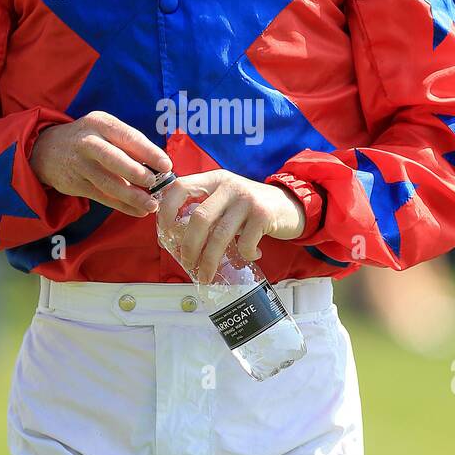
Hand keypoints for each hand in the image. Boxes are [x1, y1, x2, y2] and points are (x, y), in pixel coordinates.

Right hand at [30, 110, 171, 217]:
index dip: (148, 152)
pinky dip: (122, 206)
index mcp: (100, 123)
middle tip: (154, 183)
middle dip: (135, 172)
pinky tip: (138, 211)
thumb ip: (128, 143)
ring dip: (132, 195)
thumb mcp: (104, 129)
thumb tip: (159, 165)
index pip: (128, 136)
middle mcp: (88, 142)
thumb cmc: (89, 138)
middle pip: (113, 159)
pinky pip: (102, 197)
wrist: (45, 149)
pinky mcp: (74, 184)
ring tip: (151, 204)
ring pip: (108, 182)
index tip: (166, 165)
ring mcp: (79, 164)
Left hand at [155, 170, 306, 284]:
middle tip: (187, 263)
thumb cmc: (250, 208)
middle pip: (199, 218)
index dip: (167, 210)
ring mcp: (247, 199)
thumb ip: (203, 210)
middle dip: (189, 246)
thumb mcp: (225, 199)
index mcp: (214, 179)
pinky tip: (250, 256)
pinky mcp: (263, 214)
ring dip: (210, 260)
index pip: (181, 188)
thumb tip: (171, 239)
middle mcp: (229, 185)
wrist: (290, 205)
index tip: (164, 232)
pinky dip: (245, 255)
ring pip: (220, 235)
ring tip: (206, 274)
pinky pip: (245, 243)